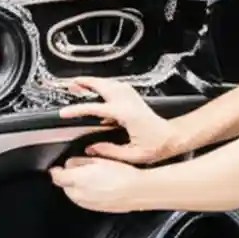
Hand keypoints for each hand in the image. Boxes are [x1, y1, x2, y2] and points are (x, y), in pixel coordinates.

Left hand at [49, 156, 142, 212]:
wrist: (137, 191)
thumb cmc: (121, 174)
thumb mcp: (98, 160)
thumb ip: (79, 162)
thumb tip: (69, 164)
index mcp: (77, 180)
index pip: (56, 176)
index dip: (57, 170)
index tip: (58, 168)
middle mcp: (78, 195)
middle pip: (64, 186)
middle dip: (68, 178)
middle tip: (81, 169)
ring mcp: (86, 204)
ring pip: (73, 194)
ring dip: (77, 186)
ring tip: (93, 178)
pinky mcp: (94, 209)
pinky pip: (84, 200)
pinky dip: (86, 194)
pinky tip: (99, 187)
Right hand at [58, 76, 178, 164]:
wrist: (173, 137)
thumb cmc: (157, 146)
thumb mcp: (133, 155)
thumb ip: (110, 152)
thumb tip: (91, 149)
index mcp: (125, 114)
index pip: (95, 108)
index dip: (77, 110)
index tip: (65, 113)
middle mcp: (128, 102)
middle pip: (102, 85)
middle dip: (84, 83)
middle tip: (69, 84)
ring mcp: (131, 98)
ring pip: (109, 83)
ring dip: (93, 82)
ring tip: (79, 84)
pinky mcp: (134, 99)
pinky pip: (116, 86)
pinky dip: (104, 85)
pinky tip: (98, 90)